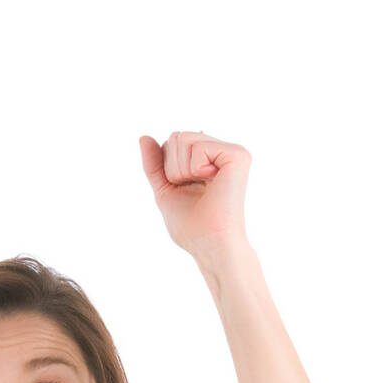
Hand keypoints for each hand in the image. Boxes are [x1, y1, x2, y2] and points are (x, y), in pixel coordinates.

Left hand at [139, 130, 249, 253]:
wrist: (210, 245)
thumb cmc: (191, 227)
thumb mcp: (165, 190)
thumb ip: (154, 164)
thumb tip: (143, 137)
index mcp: (207, 160)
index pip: (171, 144)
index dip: (168, 170)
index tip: (186, 191)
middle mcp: (221, 152)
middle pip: (176, 137)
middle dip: (173, 168)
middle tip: (194, 191)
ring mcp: (232, 152)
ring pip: (183, 138)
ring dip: (182, 171)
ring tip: (203, 189)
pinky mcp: (238, 155)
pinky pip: (198, 145)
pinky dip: (195, 168)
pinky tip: (212, 184)